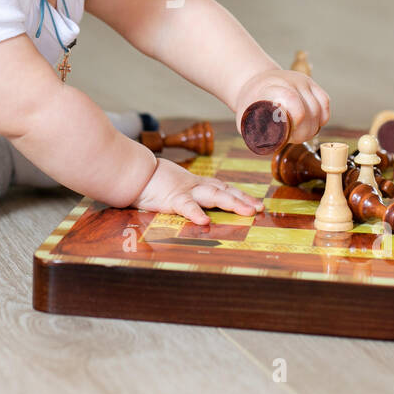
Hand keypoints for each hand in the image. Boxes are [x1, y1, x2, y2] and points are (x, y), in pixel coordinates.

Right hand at [133, 156, 263, 226]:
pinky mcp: (172, 197)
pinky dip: (195, 213)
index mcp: (197, 184)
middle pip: (224, 191)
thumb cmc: (152, 181)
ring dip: (232, 203)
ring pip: (213, 195)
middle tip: (259, 209)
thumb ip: (188, 198)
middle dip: (243, 200)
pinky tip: (205, 222)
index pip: (224, 189)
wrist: (133, 171)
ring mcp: (186, 190)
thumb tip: (200, 210)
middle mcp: (196, 186)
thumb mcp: (175, 188)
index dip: (241, 196)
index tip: (257, 203)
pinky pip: (186, 206)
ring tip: (247, 212)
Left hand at [233, 68, 330, 145]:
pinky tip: (316, 125)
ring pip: (318, 107)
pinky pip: (324, 101)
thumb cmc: (249, 103)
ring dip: (313, 126)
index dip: (297, 116)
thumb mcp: (244, 116)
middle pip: (308, 108)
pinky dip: (323, 116)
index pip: (290, 98)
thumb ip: (251, 132)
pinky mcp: (311, 83)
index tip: (291, 132)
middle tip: (295, 140)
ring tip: (302, 135)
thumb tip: (264, 146)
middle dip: (305, 130)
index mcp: (270, 87)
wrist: (255, 81)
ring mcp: (302, 81)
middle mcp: (289, 80)